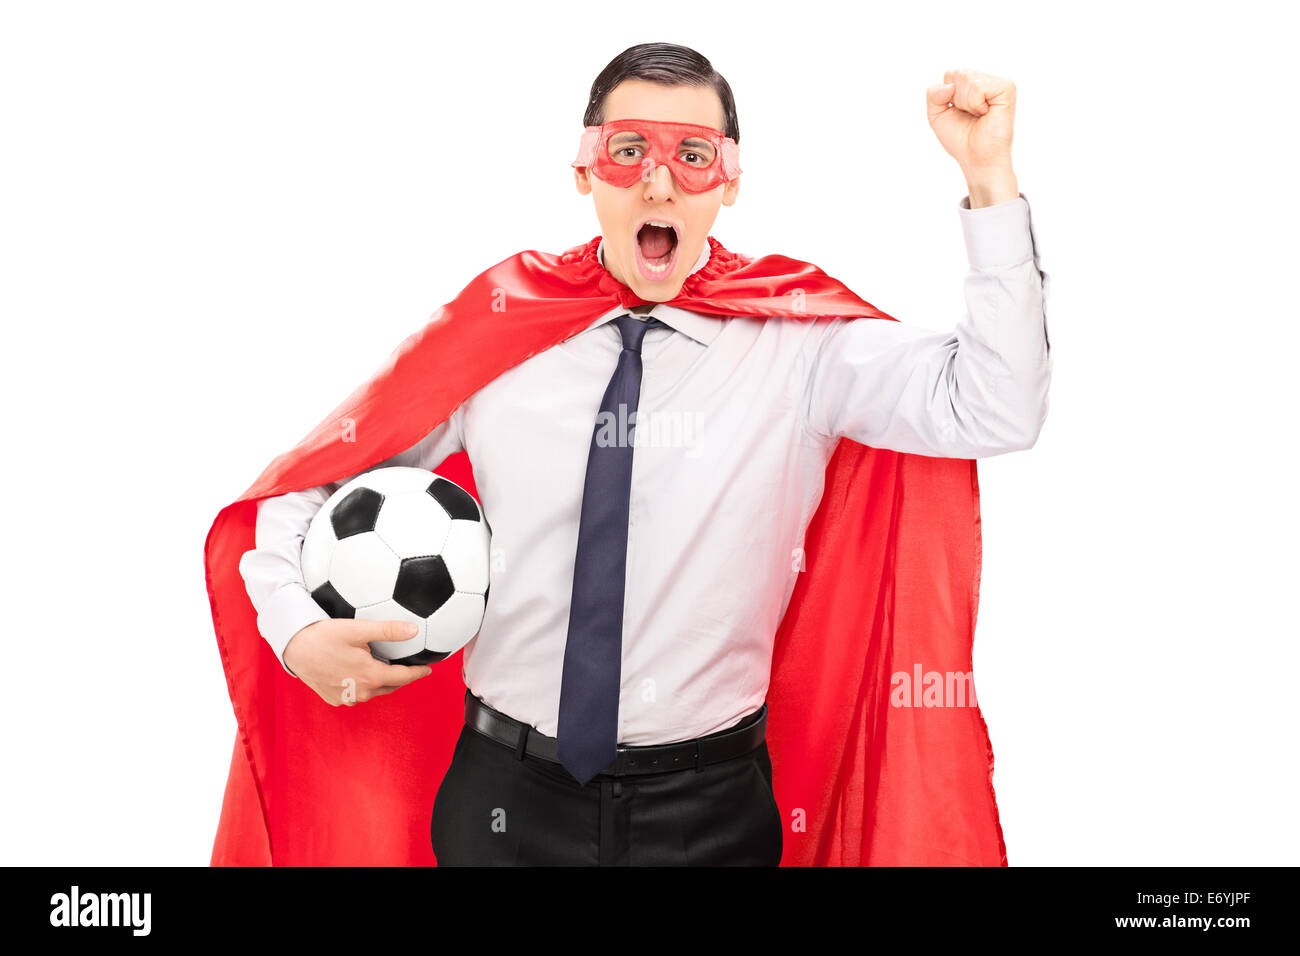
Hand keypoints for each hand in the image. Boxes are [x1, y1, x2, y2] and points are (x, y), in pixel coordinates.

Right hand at [283, 618, 432, 706]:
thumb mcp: (359, 629)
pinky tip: (360, 674)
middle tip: (409, 668)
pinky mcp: (333, 698)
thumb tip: (414, 630)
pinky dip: (362, 685)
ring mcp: (346, 698)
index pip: (403, 677)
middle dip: (401, 678)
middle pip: (389, 686)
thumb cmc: (325, 635)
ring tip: (386, 670)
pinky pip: (355, 693)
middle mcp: (361, 692)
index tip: (428, 669)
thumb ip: (388, 631)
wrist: (293, 648)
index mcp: (371, 677)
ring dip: (381, 682)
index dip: (418, 673)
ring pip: (372, 691)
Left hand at [926, 68, 1018, 204]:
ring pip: (967, 79)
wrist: (976, 158)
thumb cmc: (961, 139)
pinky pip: (978, 87)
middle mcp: (986, 80)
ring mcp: (998, 83)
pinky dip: (976, 104)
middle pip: (957, 74)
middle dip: (957, 100)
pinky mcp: (1007, 89)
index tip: (960, 113)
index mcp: (972, 84)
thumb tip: (948, 85)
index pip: (950, 75)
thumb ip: (933, 95)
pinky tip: (986, 113)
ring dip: (966, 104)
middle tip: (970, 116)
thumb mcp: (937, 115)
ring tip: (978, 115)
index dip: (947, 98)